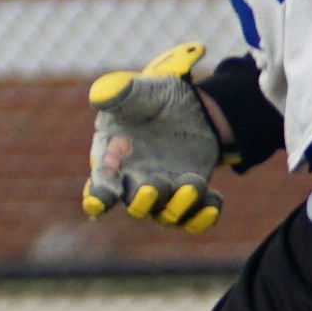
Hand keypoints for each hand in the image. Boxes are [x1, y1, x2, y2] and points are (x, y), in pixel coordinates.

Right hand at [83, 44, 282, 227]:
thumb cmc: (154, 99)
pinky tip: (214, 199)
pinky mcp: (189, 197)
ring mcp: (164, 193)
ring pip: (167, 215)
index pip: (99, 188)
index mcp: (112, 161)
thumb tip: (100, 95)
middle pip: (134, 207)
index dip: (97, 198)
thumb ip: (119, 92)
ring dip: (179, 205)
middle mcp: (134, 183)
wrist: (193, 107)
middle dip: (143, 202)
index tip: (100, 202)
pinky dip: (204, 216)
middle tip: (154, 185)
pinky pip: (194, 220)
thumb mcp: (140, 91)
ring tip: (193, 184)